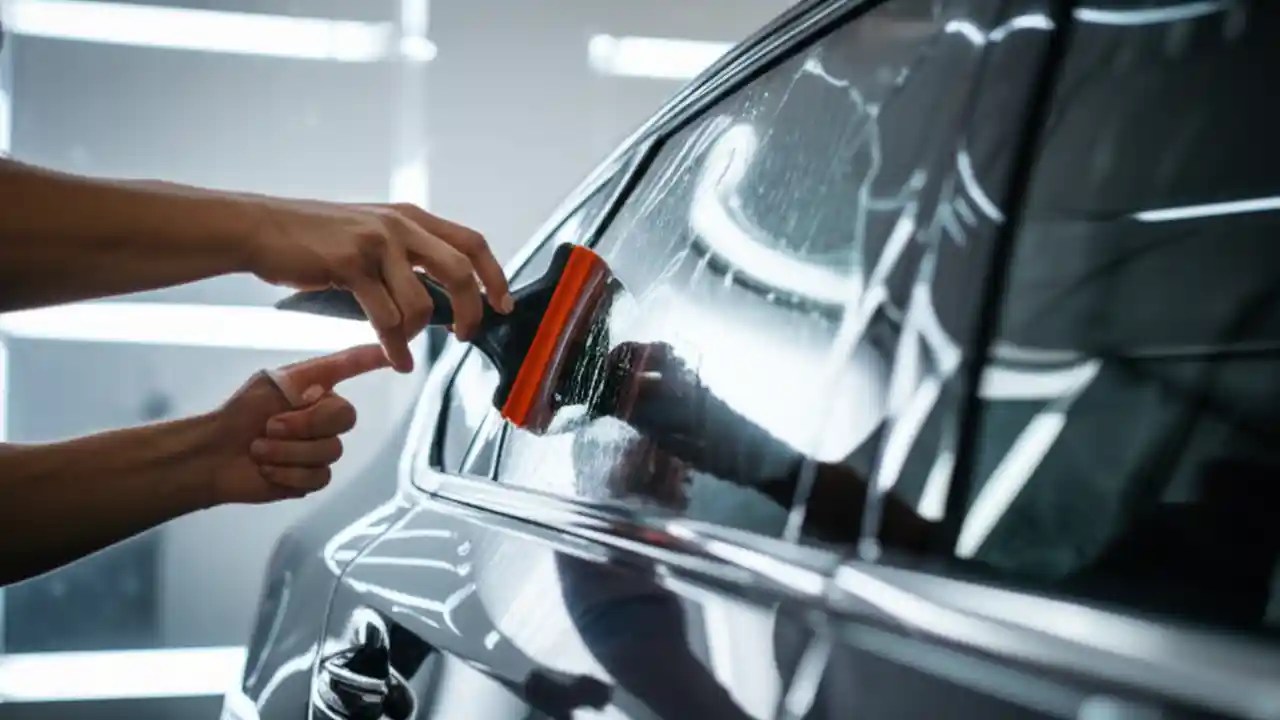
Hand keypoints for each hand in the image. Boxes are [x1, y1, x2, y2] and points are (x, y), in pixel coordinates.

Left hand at [205, 344, 389, 504]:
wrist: (214, 457)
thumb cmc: (240, 414)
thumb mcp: (271, 384)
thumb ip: (307, 379)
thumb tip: (334, 382)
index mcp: (317, 387)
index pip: (353, 367)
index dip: (375, 360)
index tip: (398, 357)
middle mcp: (325, 415)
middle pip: (345, 418)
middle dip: (305, 425)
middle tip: (271, 427)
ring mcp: (322, 447)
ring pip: (330, 451)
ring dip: (288, 452)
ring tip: (260, 449)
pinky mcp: (314, 477)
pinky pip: (319, 476)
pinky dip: (288, 473)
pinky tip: (268, 470)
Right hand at [247, 198, 513, 371]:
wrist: (261, 228)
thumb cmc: (315, 237)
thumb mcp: (371, 232)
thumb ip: (407, 253)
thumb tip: (444, 291)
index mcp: (411, 217)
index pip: (472, 243)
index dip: (496, 275)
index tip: (504, 304)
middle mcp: (399, 225)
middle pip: (460, 271)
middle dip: (471, 310)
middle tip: (465, 334)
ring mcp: (376, 244)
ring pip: (420, 304)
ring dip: (416, 335)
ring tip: (404, 348)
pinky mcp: (350, 265)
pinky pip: (385, 318)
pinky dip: (394, 347)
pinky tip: (395, 358)